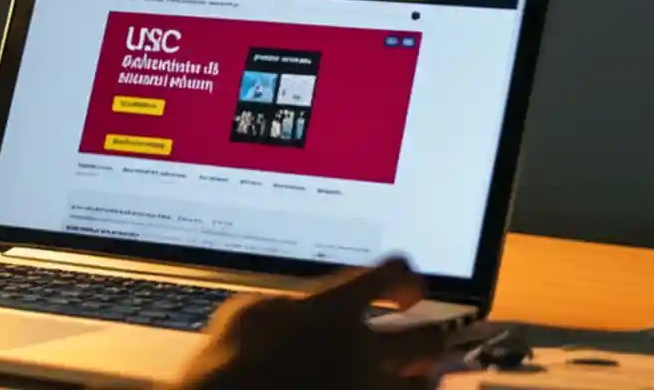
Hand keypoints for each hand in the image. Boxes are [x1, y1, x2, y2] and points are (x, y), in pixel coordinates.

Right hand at [174, 258, 442, 389]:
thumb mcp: (251, 312)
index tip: (403, 295)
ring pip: (425, 385)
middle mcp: (361, 350)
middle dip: (427, 340)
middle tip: (417, 344)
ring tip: (405, 379)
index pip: (391, 274)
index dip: (405, 278)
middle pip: (426, 339)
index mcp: (334, 310)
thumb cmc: (226, 362)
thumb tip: (308, 304)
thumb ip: (293, 303)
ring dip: (419, 380)